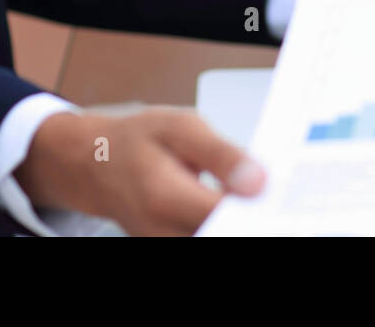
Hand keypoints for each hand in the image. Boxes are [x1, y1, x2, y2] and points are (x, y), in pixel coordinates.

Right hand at [15, 107, 264, 235]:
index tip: (279, 193)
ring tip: (254, 199)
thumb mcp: (180, 127)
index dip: (259, 208)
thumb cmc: (136, 140)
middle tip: (271, 197)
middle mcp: (162, 231)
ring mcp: (164, 245)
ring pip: (215, 240)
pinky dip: (223, 227)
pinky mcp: (169, 247)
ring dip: (239, 223)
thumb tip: (259, 181)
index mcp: (164, 195)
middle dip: (252, 219)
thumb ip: (222, 154)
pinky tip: (235, 209)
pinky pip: (204, 240)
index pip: (226, 218)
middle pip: (224, 237)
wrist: (95, 163)